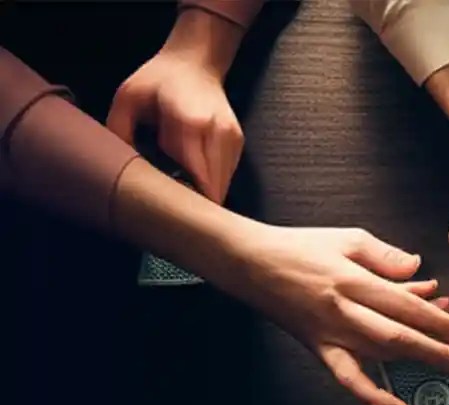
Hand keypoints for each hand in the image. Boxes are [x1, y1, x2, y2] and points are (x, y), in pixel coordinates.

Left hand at [107, 9, 245, 203]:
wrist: (195, 61)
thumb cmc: (158, 79)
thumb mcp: (127, 99)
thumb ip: (120, 134)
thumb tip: (120, 171)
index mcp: (191, 124)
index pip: (199, 180)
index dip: (184, 201)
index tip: (165, 210)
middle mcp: (219, 134)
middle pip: (215, 190)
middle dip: (194, 204)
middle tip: (170, 208)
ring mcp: (233, 139)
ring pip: (223, 187)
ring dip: (203, 194)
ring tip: (178, 191)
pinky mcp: (238, 143)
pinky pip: (226, 176)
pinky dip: (210, 183)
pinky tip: (191, 177)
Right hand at [220, 225, 448, 404]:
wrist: (250, 263)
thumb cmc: (300, 248)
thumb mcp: (348, 238)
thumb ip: (386, 256)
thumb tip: (418, 269)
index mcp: (353, 281)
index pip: (407, 307)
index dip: (440, 322)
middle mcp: (344, 311)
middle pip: (400, 337)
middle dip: (441, 351)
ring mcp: (330, 334)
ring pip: (382, 356)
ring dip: (420, 364)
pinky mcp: (319, 349)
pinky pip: (349, 380)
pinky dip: (375, 398)